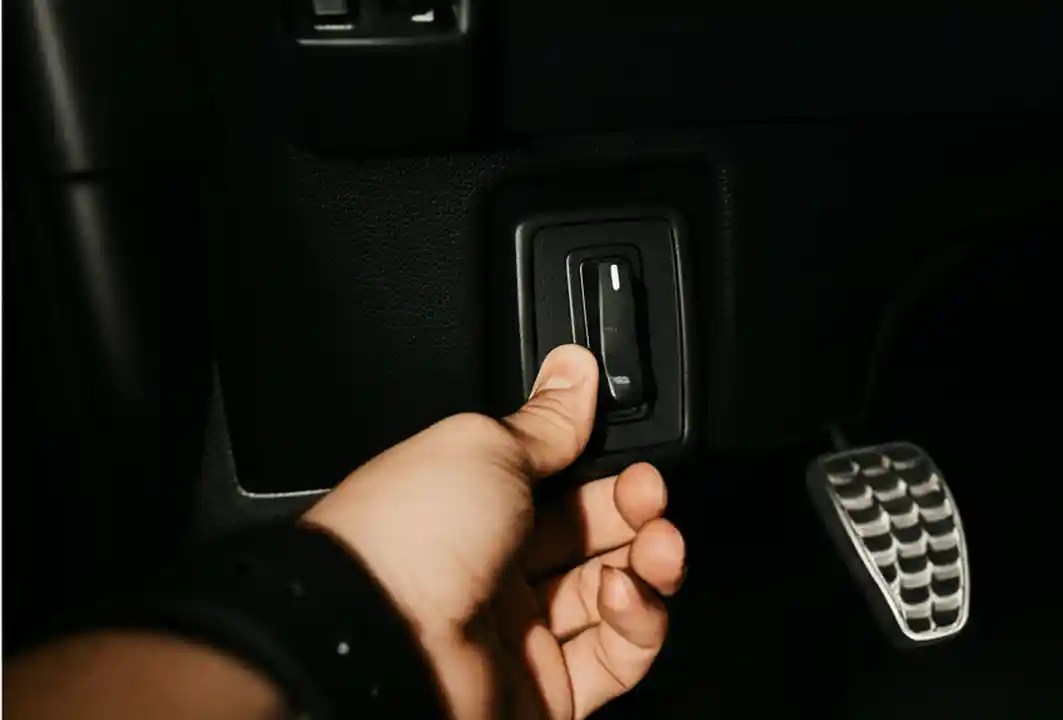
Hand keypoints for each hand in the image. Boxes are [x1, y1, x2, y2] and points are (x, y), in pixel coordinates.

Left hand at [303, 345, 685, 718]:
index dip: (605, 469)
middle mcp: (495, 571)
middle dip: (635, 512)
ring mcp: (522, 635)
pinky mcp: (549, 691)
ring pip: (613, 596)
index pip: (560, 486)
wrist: (380, 640)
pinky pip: (617, 658)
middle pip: (592, 539)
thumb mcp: (483, 446)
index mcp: (471, 508)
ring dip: (650, 564)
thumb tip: (574, 368)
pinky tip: (623, 592)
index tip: (635, 456)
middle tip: (651, 497)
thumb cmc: (410, 535)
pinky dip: (636, 623)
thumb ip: (545, 421)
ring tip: (659, 545)